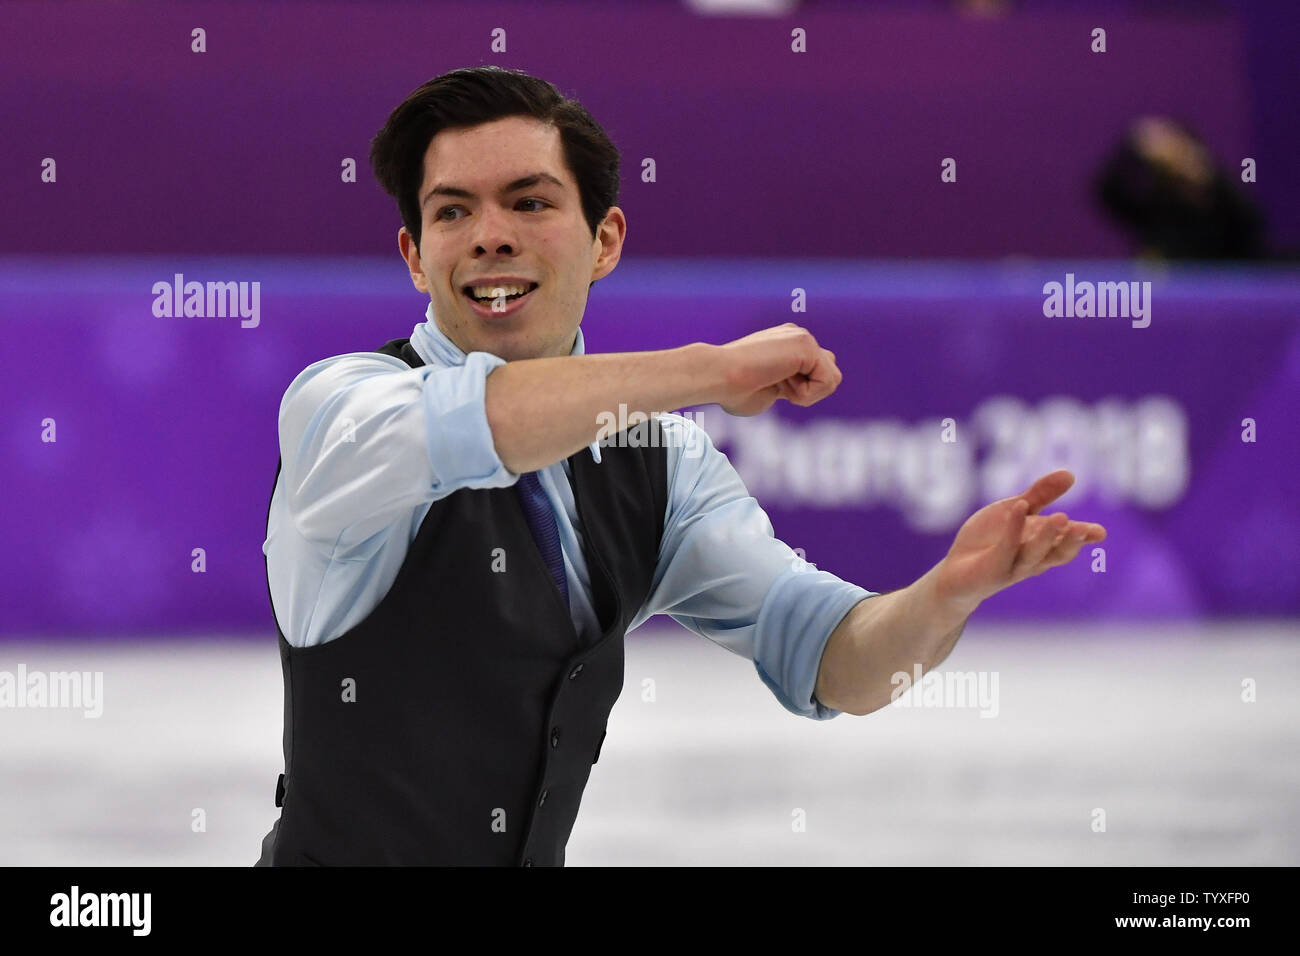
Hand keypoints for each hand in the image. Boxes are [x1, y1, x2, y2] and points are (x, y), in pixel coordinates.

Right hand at [715, 323, 840, 416]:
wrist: (717, 377)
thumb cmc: (731, 390)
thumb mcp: (768, 391)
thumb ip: (787, 387)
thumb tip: (801, 391)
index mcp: (787, 346)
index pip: (818, 373)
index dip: (801, 392)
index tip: (771, 387)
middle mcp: (797, 336)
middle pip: (830, 374)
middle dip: (810, 391)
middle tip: (777, 386)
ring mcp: (802, 338)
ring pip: (832, 379)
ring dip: (808, 393)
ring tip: (778, 385)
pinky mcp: (806, 345)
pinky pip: (827, 381)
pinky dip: (807, 393)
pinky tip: (781, 383)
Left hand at [933, 470, 1106, 611]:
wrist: (956, 571)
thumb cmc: (989, 540)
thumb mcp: (1015, 510)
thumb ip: (1040, 494)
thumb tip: (1070, 474)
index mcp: (1042, 545)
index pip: (1067, 543)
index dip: (1083, 537)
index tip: (1100, 532)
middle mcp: (1032, 559)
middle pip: (1056, 553)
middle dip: (1071, 541)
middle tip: (1084, 528)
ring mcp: (1012, 566)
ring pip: (1034, 554)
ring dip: (1047, 536)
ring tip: (1061, 517)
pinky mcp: (992, 568)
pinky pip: (1005, 548)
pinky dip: (1013, 528)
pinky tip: (1019, 507)